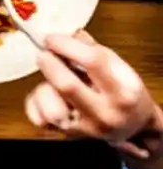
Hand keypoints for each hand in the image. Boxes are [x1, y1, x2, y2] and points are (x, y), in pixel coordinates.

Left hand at [24, 31, 162, 168]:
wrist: (133, 127)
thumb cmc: (123, 93)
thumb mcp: (119, 69)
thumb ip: (93, 50)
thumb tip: (66, 32)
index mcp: (123, 93)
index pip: (92, 62)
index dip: (66, 45)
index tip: (52, 38)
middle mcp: (104, 114)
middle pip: (67, 85)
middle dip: (50, 64)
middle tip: (44, 53)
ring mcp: (85, 128)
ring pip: (50, 109)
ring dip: (45, 89)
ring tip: (51, 82)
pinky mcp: (67, 136)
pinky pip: (39, 119)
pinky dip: (36, 103)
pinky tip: (47, 95)